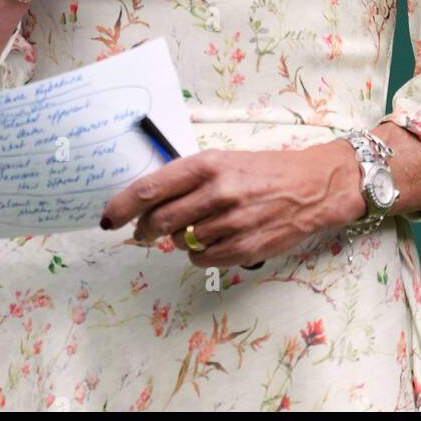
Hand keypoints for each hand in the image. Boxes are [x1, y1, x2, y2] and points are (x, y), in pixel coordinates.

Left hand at [99, 143, 366, 267]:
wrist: (313, 186)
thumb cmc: (265, 171)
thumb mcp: (225, 161)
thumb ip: (188, 179)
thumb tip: (148, 202)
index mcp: (208, 164)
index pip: (150, 189)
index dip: (122, 206)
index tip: (107, 218)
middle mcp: (217, 192)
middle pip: (159, 222)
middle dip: (145, 230)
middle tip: (145, 231)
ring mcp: (232, 223)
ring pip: (180, 242)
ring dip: (180, 239)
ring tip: (200, 226)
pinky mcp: (245, 248)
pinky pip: (203, 260)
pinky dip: (201, 254)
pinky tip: (216, 239)